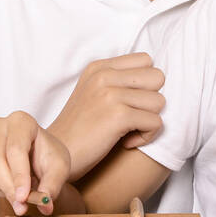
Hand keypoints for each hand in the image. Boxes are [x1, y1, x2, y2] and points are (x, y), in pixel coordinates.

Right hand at [0, 112, 70, 215]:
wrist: (36, 156)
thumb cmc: (47, 156)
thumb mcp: (59, 168)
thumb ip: (53, 184)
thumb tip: (45, 204)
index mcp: (21, 121)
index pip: (15, 149)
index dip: (19, 175)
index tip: (24, 197)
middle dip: (8, 186)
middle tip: (21, 205)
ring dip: (3, 190)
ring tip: (22, 194)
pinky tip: (10, 189)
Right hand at [47, 53, 164, 178]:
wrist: (56, 156)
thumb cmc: (79, 130)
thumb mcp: (92, 92)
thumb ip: (118, 80)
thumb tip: (157, 77)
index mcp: (99, 67)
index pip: (146, 60)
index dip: (145, 84)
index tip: (129, 102)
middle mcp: (104, 75)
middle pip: (157, 77)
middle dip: (151, 100)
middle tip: (132, 117)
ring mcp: (110, 94)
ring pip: (159, 101)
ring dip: (149, 121)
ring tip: (128, 130)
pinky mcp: (118, 116)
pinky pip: (155, 122)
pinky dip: (146, 137)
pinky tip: (126, 142)